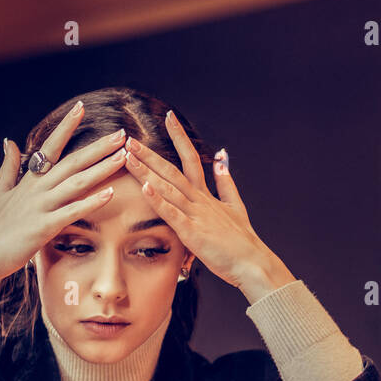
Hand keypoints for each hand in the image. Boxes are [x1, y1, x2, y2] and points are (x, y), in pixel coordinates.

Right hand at [0, 101, 130, 307]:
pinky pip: (72, 211)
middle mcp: (37, 189)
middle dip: (98, 147)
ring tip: (123, 156)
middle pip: (72, 161)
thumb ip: (8, 167)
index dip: (66, 126)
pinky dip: (91, 202)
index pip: (50, 146)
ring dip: (101, 168)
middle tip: (121, 133)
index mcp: (29, 180)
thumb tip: (9, 141)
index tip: (81, 107)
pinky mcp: (44, 227)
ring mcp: (41, 206)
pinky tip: (110, 193)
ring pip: (76, 182)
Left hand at [124, 111, 294, 301]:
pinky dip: (159, 201)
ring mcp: (196, 215)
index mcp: (207, 195)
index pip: (191, 158)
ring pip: (168, 188)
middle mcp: (200, 200)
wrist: (252, 263)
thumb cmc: (242, 241)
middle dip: (149, 155)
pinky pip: (172, 214)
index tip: (168, 117)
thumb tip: (221, 157)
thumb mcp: (236, 206)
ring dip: (147, 172)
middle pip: (172, 171)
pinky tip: (145, 188)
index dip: (179, 137)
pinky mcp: (193, 233)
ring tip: (128, 158)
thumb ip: (226, 182)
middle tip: (129, 139)